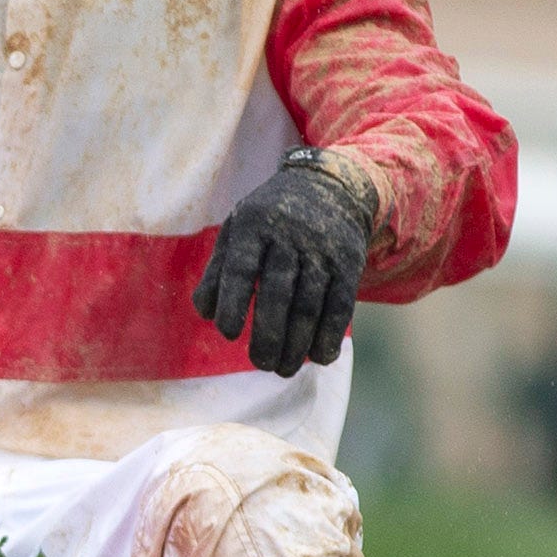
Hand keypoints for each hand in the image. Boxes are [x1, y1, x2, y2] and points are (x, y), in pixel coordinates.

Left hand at [191, 151, 376, 379]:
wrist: (330, 187)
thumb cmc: (269, 221)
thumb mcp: (238, 232)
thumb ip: (218, 272)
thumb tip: (206, 315)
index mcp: (254, 225)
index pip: (241, 268)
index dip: (234, 303)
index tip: (228, 334)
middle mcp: (290, 236)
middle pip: (279, 293)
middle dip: (269, 334)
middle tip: (260, 364)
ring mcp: (323, 250)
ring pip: (310, 304)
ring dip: (298, 343)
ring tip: (283, 369)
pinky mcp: (350, 263)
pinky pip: (341, 305)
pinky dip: (330, 335)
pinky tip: (319, 358)